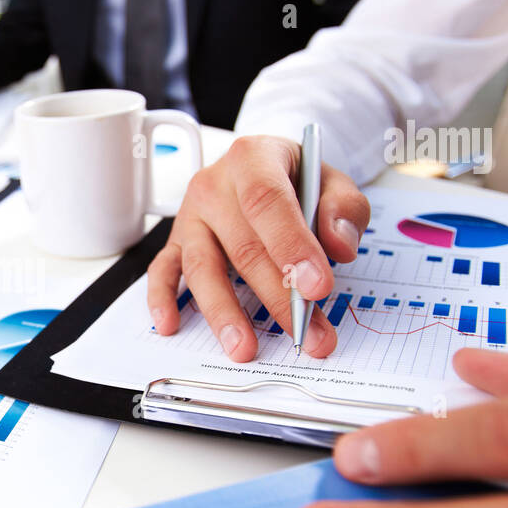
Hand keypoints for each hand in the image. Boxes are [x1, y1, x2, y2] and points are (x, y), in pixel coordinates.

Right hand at [146, 136, 369, 361]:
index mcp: (253, 159)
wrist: (262, 167)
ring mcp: (191, 215)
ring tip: (245, 348)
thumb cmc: (295, 179)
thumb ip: (344, 209)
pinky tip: (172, 324)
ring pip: (201, 267)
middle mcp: (214, 185)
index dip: (292, 247)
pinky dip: (163, 298)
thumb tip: (338, 246)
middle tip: (307, 334)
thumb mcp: (331, 180)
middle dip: (277, 298)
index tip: (317, 288)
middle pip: (241, 246)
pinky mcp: (176, 240)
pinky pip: (163, 270)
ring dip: (224, 312)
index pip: (269, 203)